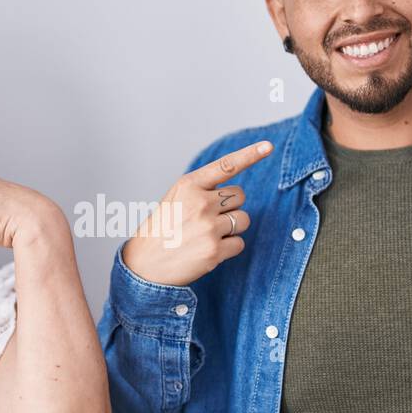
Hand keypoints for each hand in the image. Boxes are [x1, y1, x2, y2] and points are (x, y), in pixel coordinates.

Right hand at [122, 139, 272, 286]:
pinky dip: (228, 248)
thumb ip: (201, 191)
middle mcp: (200, 202)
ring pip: (243, 220)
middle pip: (240, 196)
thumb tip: (234, 194)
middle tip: (208, 219)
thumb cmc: (161, 231)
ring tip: (207, 236)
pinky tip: (208, 250)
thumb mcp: (175, 199)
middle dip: (230, 207)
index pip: (226, 165)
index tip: (267, 146)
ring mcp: (209, 226)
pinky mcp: (215, 250)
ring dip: (232, 228)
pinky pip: (239, 243)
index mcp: (188, 185)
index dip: (250, 155)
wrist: (144, 266)